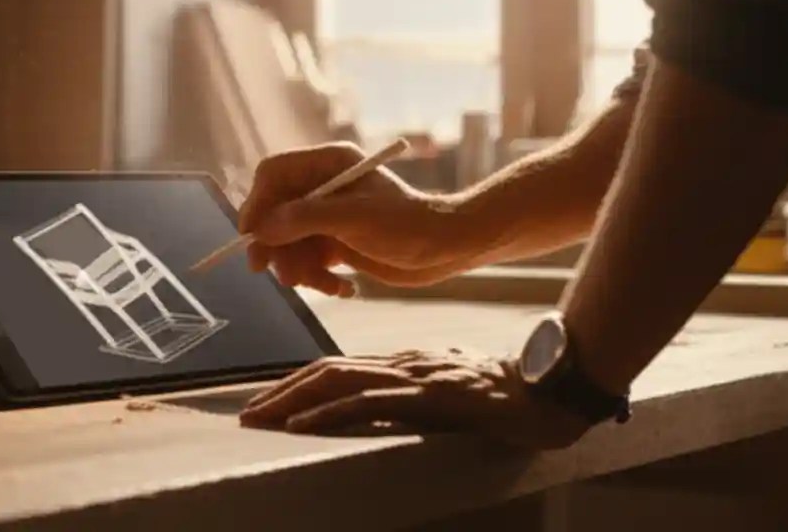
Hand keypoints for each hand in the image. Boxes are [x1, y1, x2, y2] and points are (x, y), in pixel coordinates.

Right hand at [238, 143, 483, 295]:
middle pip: (275, 213)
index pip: (274, 174)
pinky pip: (308, 261)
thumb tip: (260, 229)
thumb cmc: (408, 224)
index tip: (251, 235)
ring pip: (288, 243)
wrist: (446, 250)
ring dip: (299, 269)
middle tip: (273, 272)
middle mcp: (323, 187)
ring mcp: (328, 217)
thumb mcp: (354, 218)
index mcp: (328, 164)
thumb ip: (304, 219)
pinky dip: (319, 279)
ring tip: (325, 284)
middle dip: (276, 245)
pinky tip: (345, 288)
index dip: (257, 202)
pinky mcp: (336, 243)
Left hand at [238, 349, 590, 449]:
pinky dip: (330, 413)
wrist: (543, 391)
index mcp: (402, 362)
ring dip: (291, 401)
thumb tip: (395, 396)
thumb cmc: (501, 390)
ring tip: (258, 419)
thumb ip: (420, 386)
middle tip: (244, 415)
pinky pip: (369, 404)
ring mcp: (412, 378)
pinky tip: (303, 424)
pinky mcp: (427, 398)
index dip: (295, 383)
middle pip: (325, 371)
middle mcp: (399, 364)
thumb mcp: (450, 382)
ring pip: (337, 382)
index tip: (264, 403)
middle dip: (280, 392)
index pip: (336, 368)